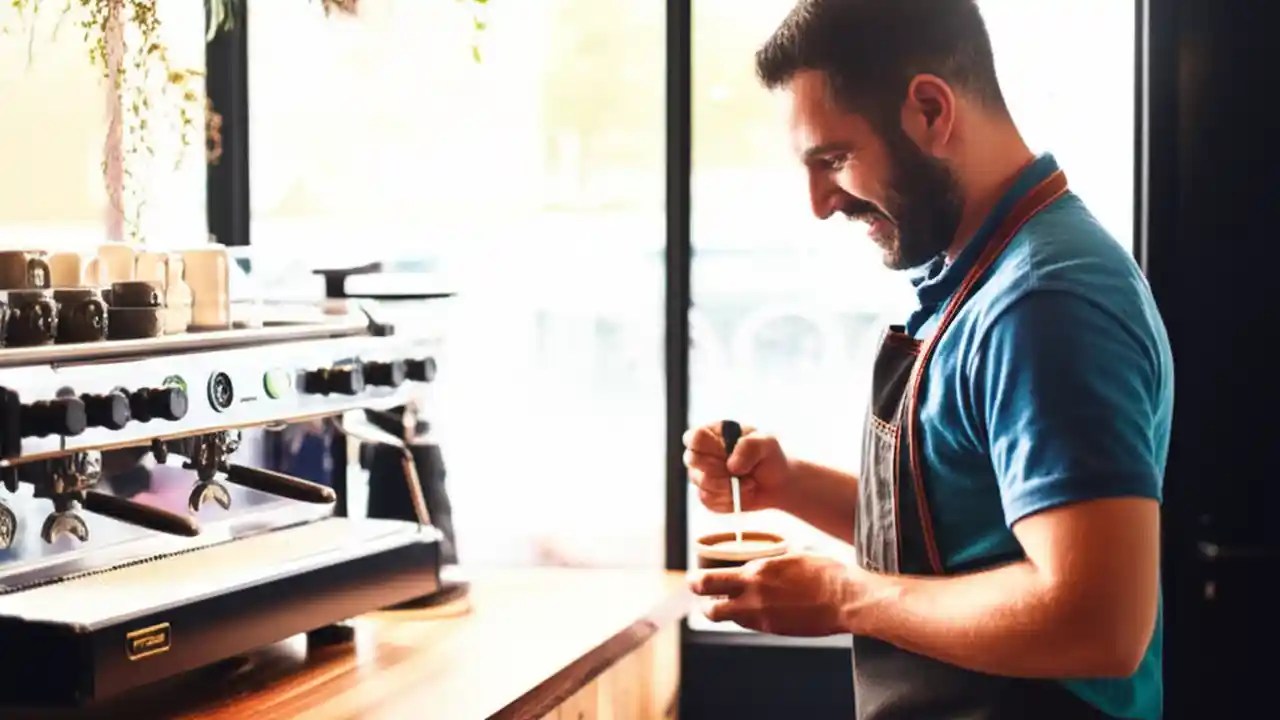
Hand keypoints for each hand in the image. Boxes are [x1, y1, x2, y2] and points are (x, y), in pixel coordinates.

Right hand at [682, 422, 790, 512]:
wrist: (776, 484)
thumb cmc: (769, 458)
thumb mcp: (767, 444)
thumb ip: (749, 446)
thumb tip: (731, 466)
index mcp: (713, 433)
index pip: (694, 437)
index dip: (709, 448)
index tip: (728, 455)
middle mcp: (703, 452)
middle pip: (691, 460)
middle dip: (719, 469)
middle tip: (741, 473)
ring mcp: (702, 474)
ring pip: (701, 482)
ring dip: (728, 487)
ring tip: (748, 483)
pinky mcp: (707, 494)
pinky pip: (708, 500)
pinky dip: (728, 500)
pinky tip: (741, 494)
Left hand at [688, 552, 861, 636]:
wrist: (846, 599)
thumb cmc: (824, 572)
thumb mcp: (790, 556)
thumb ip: (768, 562)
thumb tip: (758, 561)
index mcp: (755, 573)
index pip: (708, 581)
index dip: (695, 582)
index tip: (694, 579)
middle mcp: (753, 597)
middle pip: (710, 610)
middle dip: (702, 604)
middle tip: (704, 598)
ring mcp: (763, 617)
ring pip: (728, 620)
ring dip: (723, 612)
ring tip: (727, 603)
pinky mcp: (774, 630)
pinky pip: (749, 625)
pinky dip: (744, 618)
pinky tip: (753, 609)